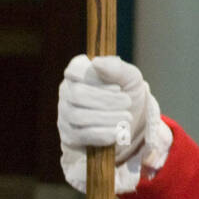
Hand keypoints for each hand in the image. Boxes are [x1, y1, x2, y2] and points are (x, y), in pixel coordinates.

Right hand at [58, 54, 170, 193]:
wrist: (133, 122)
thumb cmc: (128, 93)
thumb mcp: (130, 78)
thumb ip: (116, 67)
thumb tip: (96, 62)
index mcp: (78, 72)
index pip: (75, 70)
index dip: (96, 79)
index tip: (117, 87)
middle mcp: (67, 91)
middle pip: (77, 94)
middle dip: (105, 100)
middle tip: (127, 102)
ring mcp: (65, 114)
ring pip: (78, 116)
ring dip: (106, 117)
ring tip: (126, 117)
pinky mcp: (69, 136)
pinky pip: (80, 136)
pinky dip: (101, 134)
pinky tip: (116, 132)